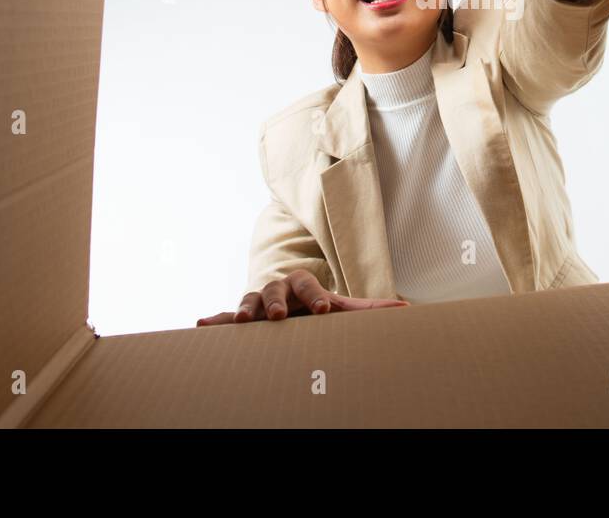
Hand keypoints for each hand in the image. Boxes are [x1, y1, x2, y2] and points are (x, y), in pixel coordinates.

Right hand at [195, 269, 409, 324]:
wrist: (289, 305)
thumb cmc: (317, 308)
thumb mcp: (340, 308)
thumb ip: (370, 311)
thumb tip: (407, 309)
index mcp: (304, 284)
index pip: (311, 288)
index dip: (316, 298)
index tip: (324, 311)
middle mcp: (278, 288)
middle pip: (275, 291)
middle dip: (276, 302)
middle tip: (278, 317)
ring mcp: (257, 301)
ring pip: (248, 300)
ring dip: (243, 309)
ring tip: (239, 321)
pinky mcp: (240, 315)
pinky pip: (224, 316)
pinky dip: (215, 320)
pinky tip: (201, 324)